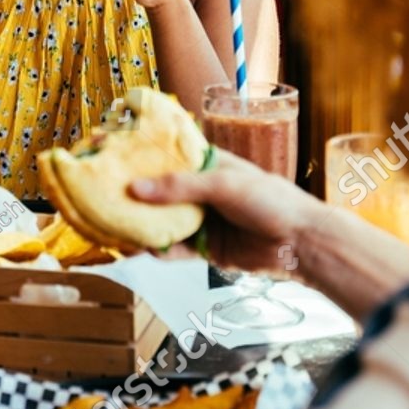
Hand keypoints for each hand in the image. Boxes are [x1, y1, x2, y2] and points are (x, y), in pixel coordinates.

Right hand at [130, 147, 323, 274]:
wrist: (301, 245)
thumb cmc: (273, 201)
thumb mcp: (224, 185)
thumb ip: (180, 187)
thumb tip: (136, 188)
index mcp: (208, 166)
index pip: (168, 158)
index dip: (142, 159)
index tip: (113, 159)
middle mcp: (201, 192)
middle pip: (159, 193)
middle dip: (136, 197)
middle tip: (107, 198)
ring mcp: (203, 220)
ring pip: (164, 222)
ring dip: (145, 226)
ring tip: (121, 228)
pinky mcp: (205, 248)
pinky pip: (175, 249)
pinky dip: (161, 250)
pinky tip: (149, 249)